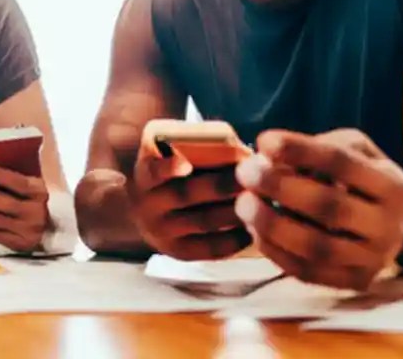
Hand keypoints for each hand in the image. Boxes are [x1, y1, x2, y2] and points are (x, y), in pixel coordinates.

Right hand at [128, 148, 249, 260]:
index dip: (169, 168)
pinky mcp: (177, 251)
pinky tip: (251, 230)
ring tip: (259, 201)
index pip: (154, 172)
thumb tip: (235, 152)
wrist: (143, 212)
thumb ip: (188, 154)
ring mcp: (162, 232)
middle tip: (249, 176)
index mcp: (145, 177)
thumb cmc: (167, 178)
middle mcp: (149, 206)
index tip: (186, 164)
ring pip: (202, 222)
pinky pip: (208, 248)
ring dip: (233, 211)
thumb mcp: (163, 161)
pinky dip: (233, 240)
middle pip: (186, 195)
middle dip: (220, 185)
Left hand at [235, 129, 402, 289]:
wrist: (395, 225)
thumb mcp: (354, 150)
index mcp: (393, 186)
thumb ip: (319, 146)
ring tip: (243, 204)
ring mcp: (374, 260)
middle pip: (329, 208)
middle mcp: (389, 226)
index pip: (342, 163)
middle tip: (244, 173)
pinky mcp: (354, 282)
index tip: (264, 141)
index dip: (300, 150)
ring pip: (317, 247)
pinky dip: (275, 251)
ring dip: (271, 225)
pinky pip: (308, 272)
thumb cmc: (360, 179)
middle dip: (279, 188)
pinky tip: (255, 230)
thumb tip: (269, 153)